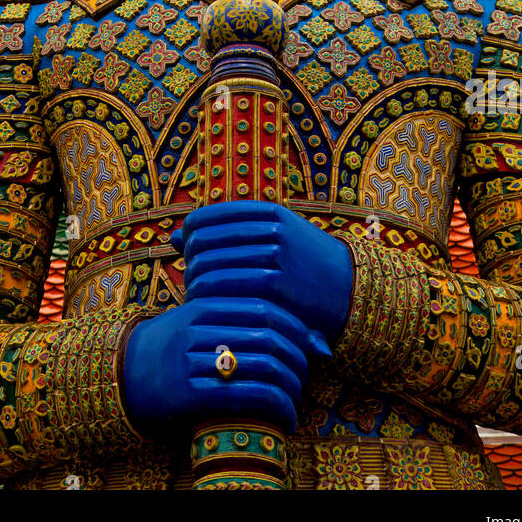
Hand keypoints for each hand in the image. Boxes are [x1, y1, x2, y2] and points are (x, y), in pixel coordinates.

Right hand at [122, 297, 313, 438]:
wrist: (124, 373)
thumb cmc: (174, 345)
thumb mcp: (198, 318)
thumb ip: (236, 316)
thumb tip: (298, 327)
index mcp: (203, 304)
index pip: (263, 308)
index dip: (294, 326)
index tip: (308, 343)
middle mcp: (197, 330)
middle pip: (266, 338)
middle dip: (296, 360)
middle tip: (307, 375)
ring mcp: (189, 361)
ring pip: (258, 368)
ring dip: (289, 388)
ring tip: (297, 400)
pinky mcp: (186, 394)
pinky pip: (242, 397)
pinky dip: (272, 408)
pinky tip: (284, 418)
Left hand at [172, 201, 353, 347]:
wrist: (347, 288)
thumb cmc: (299, 263)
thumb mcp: (269, 237)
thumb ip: (224, 233)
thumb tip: (173, 236)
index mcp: (265, 212)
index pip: (202, 221)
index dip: (189, 240)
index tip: (192, 256)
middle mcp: (269, 229)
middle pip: (200, 246)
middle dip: (191, 266)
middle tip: (194, 282)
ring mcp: (273, 256)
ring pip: (208, 269)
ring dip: (196, 287)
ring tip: (201, 298)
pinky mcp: (274, 287)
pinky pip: (224, 291)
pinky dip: (211, 301)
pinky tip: (213, 309)